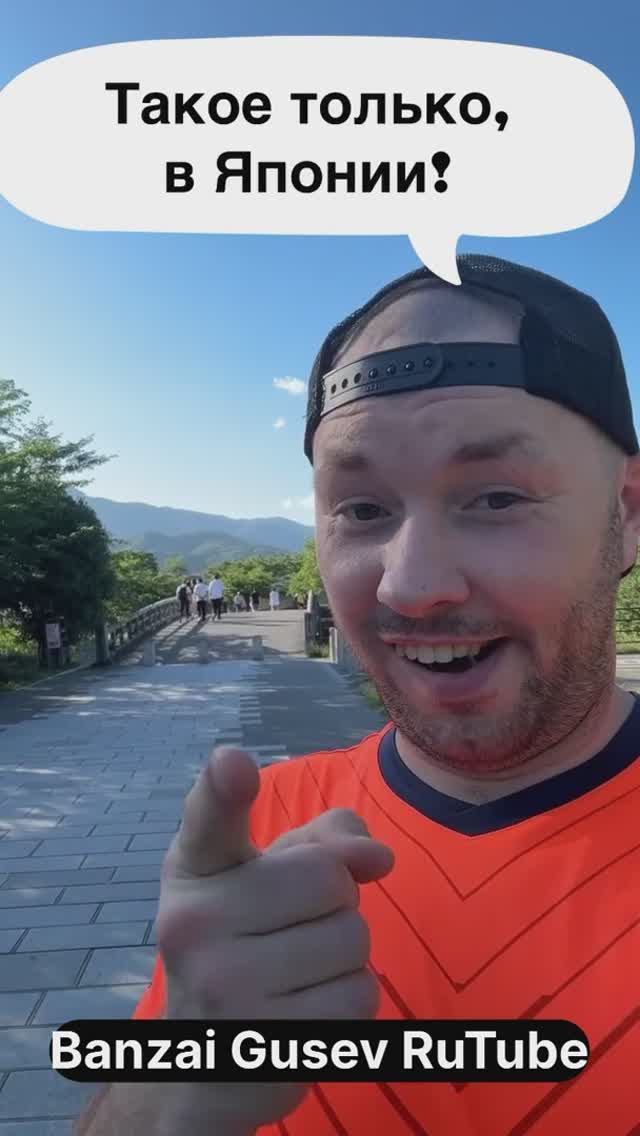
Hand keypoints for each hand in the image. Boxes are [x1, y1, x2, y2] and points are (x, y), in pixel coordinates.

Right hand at [156, 746, 393, 1129]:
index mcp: (195, 870)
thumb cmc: (247, 946)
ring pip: (353, 939)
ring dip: (346, 956)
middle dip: (337, 901)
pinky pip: (359, 997)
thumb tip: (378, 857)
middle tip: (294, 930)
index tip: (233, 763)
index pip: (209, 819)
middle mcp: (194, 923)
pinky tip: (306, 1011)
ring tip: (297, 974)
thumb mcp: (266, 880)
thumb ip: (321, 842)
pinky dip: (350, 1002)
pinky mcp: (266, 1041)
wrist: (206, 1066)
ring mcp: (224, 986)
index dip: (223, 786)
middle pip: (330, 879)